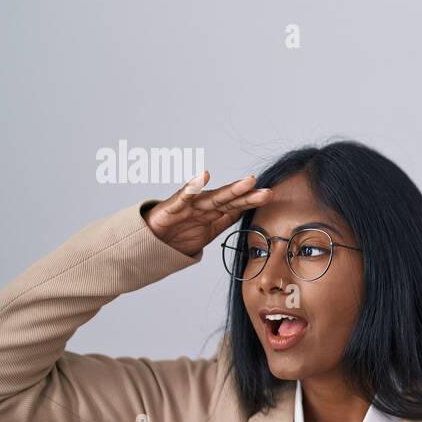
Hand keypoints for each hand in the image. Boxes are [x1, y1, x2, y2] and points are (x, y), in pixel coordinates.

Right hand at [143, 170, 271, 256]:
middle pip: (230, 200)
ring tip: (249, 182)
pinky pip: (183, 197)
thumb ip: (226, 219)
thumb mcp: (209, 231)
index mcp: (214, 212)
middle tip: (266, 190)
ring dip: (232, 189)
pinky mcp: (172, 207)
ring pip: (213, 197)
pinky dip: (192, 187)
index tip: (270, 196)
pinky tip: (203, 177)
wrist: (151, 243)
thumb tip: (247, 210)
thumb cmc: (180, 234)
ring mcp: (189, 205)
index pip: (237, 206)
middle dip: (248, 194)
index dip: (252, 201)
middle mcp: (204, 205)